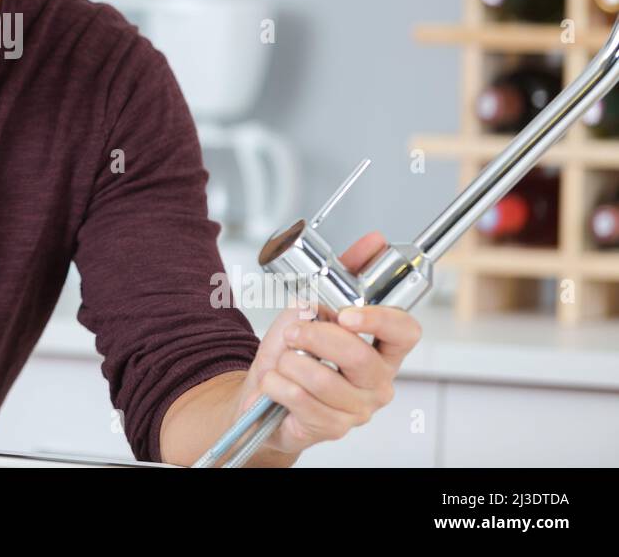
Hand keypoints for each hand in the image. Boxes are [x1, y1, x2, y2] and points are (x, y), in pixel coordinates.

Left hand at [231, 231, 422, 457]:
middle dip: (316, 337)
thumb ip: (345, 273)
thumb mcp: (313, 305)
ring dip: (290, 362)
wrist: (264, 390)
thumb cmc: (294, 351)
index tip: (347, 314)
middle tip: (294, 332)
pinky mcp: (332, 428)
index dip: (380, 320)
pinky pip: (301, 400)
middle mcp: (377, 381)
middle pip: (358, 357)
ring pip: (324, 380)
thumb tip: (374, 241)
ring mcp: (358, 409)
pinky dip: (277, 383)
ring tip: (283, 358)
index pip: (405, 333)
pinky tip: (275, 381)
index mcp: (382, 349)